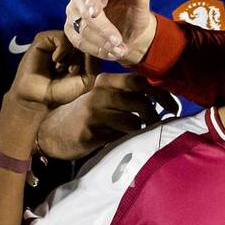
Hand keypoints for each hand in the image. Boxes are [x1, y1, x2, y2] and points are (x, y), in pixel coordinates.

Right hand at [7, 31, 93, 111]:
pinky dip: (62, 49)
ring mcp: (56, 42)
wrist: (39, 97)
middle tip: (72, 71)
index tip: (84, 71)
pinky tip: (56, 60)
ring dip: (72, 54)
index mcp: (80, 55)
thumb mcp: (87, 79)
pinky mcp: (43, 39)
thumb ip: (94, 62)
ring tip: (63, 67)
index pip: (95, 45)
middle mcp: (69, 47)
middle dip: (82, 57)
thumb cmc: (62, 91)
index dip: (93, 55)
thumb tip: (94, 45)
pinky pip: (61, 36)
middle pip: (86, 40)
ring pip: (75, 38)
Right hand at [36, 71, 173, 159]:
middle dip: (155, 116)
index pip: (140, 82)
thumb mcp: (103, 98)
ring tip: (135, 133)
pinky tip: (121, 141)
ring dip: (140, 131)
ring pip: (133, 123)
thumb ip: (127, 95)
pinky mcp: (90, 134)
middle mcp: (99, 95)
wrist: (51, 132)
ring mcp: (93, 115)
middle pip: (141, 103)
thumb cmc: (86, 115)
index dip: (161, 94)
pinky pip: (120, 139)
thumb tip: (163, 99)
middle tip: (159, 125)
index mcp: (105, 82)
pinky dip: (126, 141)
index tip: (173, 107)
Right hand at [65, 0, 156, 64]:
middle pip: (84, 14)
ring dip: (102, 43)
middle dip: (103, 30)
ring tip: (121, 50)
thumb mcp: (139, 1)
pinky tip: (111, 54)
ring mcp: (73, 13)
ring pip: (81, 30)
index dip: (92, 2)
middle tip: (120, 43)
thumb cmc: (133, 13)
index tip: (95, 14)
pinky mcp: (70, 29)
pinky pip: (78, 42)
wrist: (129, 33)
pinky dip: (96, 50)